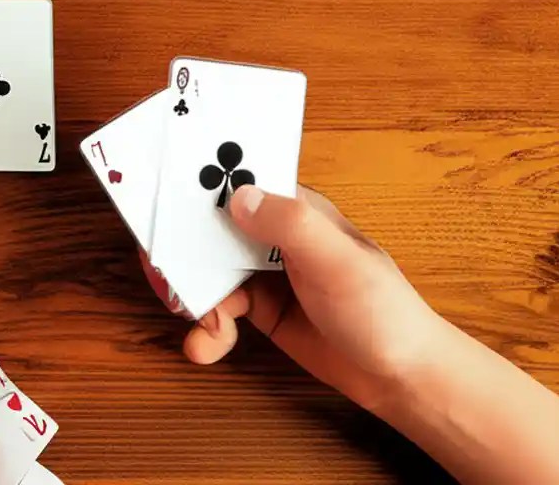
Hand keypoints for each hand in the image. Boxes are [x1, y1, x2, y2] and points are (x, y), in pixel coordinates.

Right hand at [151, 186, 449, 412]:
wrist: (399, 376)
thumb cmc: (382, 310)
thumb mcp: (338, 261)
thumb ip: (289, 225)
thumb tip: (237, 196)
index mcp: (293, 208)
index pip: (236, 181)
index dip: (195, 188)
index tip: (159, 205)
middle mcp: (272, 234)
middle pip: (207, 228)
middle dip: (179, 253)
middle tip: (162, 277)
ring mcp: (264, 271)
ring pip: (206, 271)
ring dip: (191, 297)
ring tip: (198, 326)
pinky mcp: (259, 308)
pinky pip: (216, 309)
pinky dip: (206, 327)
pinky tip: (207, 346)